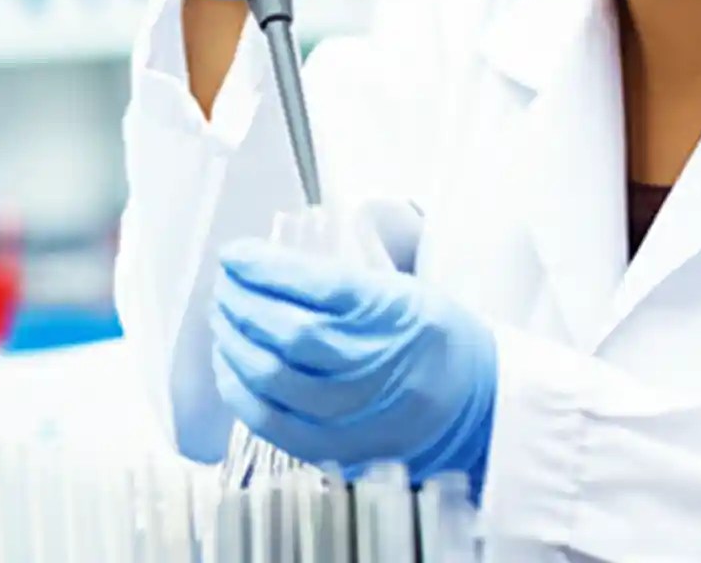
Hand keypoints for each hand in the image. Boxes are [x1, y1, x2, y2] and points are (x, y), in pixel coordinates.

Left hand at [210, 239, 497, 496]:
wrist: (477, 409)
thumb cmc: (436, 340)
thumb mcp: (405, 290)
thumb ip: (341, 280)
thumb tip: (266, 265)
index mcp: (397, 315)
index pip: (319, 286)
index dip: (266, 268)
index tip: (235, 254)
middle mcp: (376, 365)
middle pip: (286, 332)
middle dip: (241, 301)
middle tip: (225, 282)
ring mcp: (355, 413)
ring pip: (270, 376)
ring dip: (233, 340)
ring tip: (222, 316)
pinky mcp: (336, 447)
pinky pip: (269, 421)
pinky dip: (237, 389)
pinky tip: (228, 362)